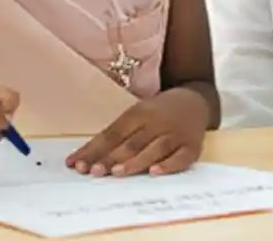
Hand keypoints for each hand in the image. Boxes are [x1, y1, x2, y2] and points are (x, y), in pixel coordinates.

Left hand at [66, 88, 209, 176]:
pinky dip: (168, 165)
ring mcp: (175, 134)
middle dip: (110, 157)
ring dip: (134, 161)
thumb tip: (89, 155)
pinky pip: (181, 157)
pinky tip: (154, 172)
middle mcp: (156, 122)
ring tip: (116, 173)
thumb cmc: (158, 111)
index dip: (94, 149)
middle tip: (92, 171)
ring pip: (153, 149)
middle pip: (130, 142)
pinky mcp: (192, 147)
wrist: (196, 100)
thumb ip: (118, 134)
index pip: (112, 133)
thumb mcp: (137, 114)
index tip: (76, 163)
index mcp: (139, 113)